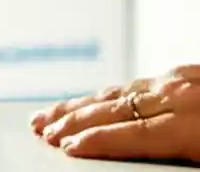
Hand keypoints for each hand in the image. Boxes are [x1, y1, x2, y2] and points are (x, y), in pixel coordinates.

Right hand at [31, 66, 199, 162]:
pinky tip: (95, 98)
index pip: (132, 134)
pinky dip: (108, 93)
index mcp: (194, 124)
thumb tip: (128, 152)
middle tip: (43, 130)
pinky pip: (138, 83)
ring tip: (51, 114)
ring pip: (119, 92)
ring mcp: (184, 79)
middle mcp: (182, 95)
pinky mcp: (189, 71)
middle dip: (73, 120)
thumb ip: (174, 157)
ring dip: (80, 104)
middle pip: (115, 109)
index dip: (95, 141)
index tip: (66, 147)